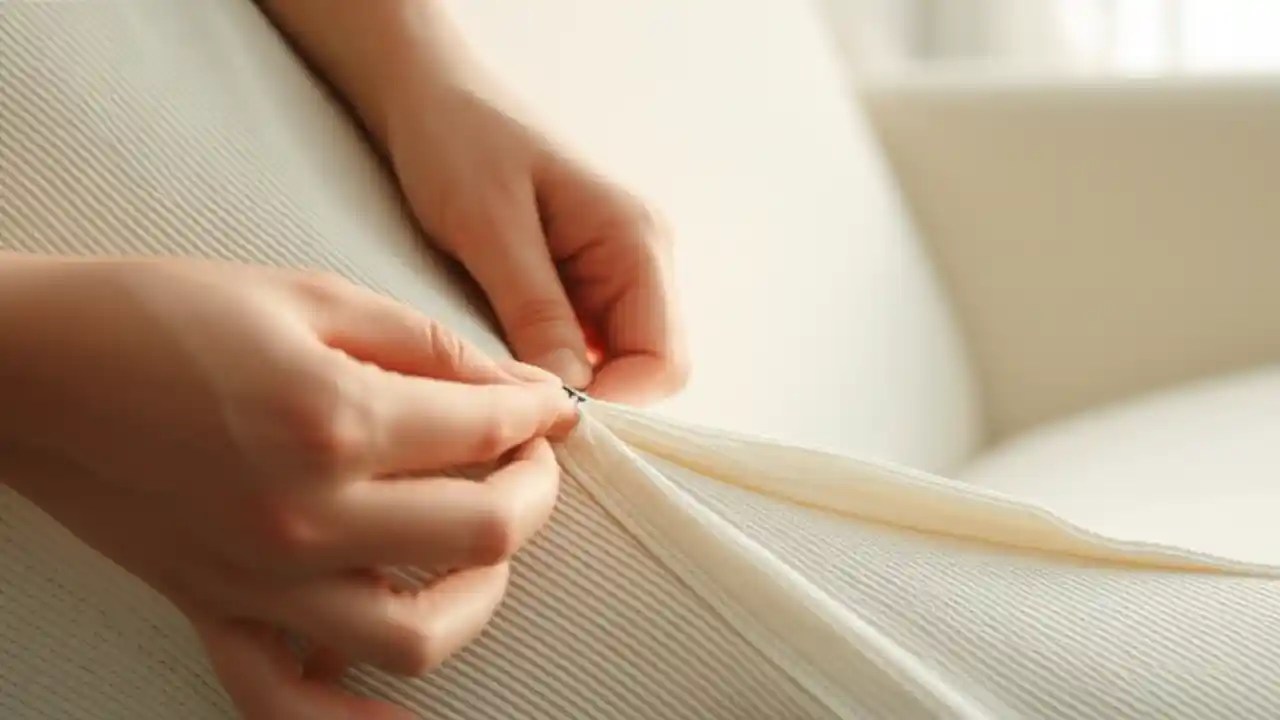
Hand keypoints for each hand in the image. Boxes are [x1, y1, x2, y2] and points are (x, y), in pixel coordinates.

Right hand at [0, 256, 576, 718]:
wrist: (31, 366)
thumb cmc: (165, 313)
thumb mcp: (311, 296)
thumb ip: (428, 345)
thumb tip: (517, 384)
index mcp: (333, 418)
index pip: (486, 432)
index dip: (538, 412)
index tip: (552, 406)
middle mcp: (307, 514)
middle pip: (480, 536)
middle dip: (533, 493)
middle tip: (531, 457)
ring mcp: (261, 578)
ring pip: (415, 639)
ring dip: (480, 595)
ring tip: (483, 545)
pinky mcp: (214, 609)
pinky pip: (288, 701)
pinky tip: (401, 717)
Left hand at [385, 80, 689, 404]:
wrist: (430, 93)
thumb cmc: (458, 141)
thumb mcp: (490, 227)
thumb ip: (536, 313)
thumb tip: (566, 401)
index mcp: (637, 242)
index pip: (663, 362)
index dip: (616, 409)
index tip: (546, 429)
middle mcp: (642, 260)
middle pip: (650, 371)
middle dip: (596, 405)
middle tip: (522, 422)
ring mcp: (616, 272)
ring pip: (620, 365)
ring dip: (574, 390)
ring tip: (510, 398)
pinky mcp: (583, 281)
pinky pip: (589, 347)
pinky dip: (557, 370)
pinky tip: (510, 371)